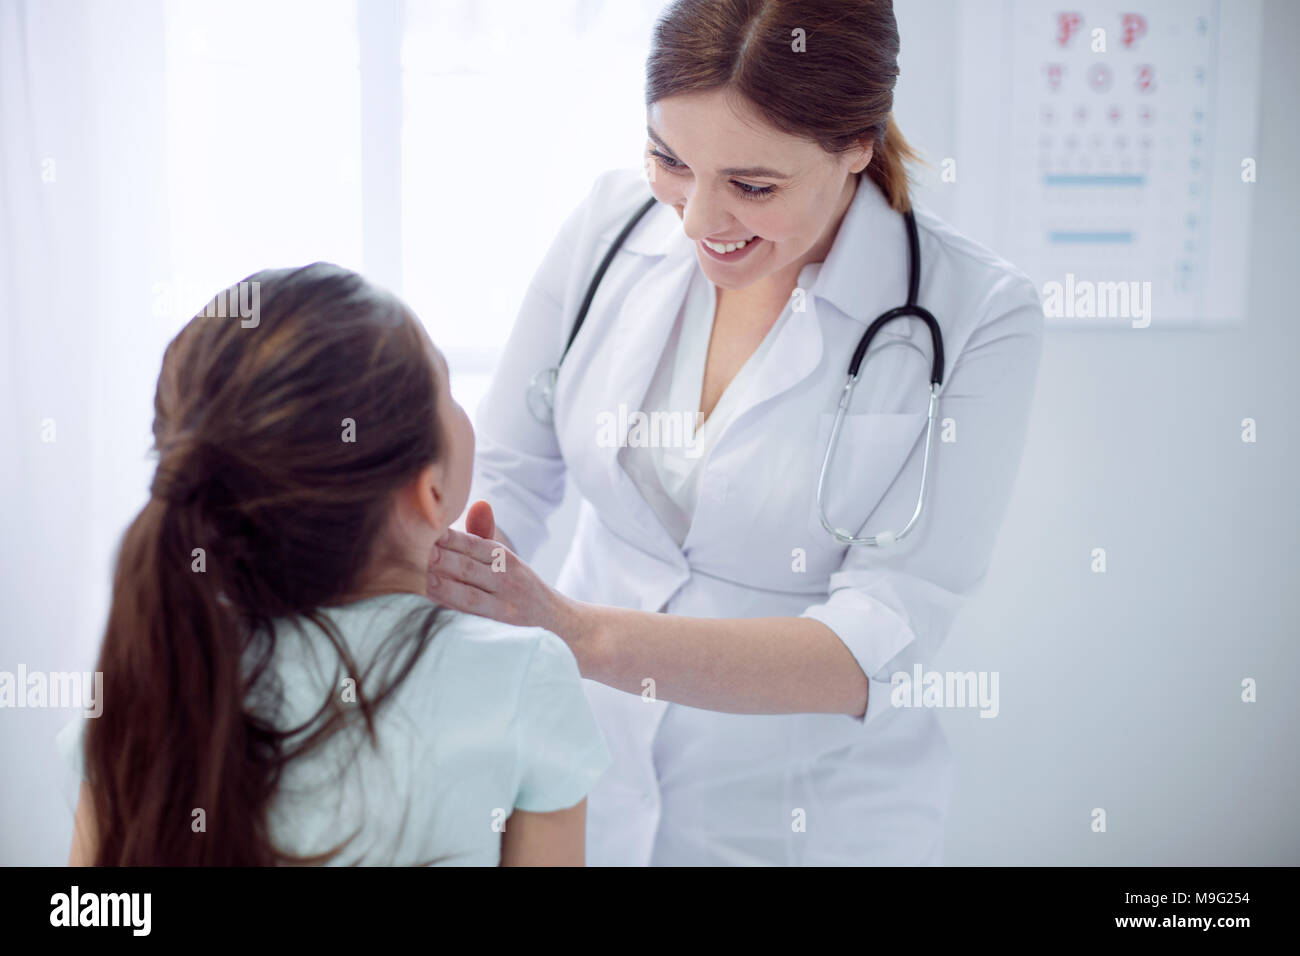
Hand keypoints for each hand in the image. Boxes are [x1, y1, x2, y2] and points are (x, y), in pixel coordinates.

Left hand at [427, 500, 562, 632]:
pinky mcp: (500, 625)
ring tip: (421, 579)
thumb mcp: (505, 556)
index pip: (473, 544)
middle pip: (469, 568)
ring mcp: (504, 603)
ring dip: (445, 586)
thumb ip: (484, 533)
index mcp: (503, 557)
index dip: (449, 538)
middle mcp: (506, 578)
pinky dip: (453, 613)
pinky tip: (431, 607)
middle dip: (443, 558)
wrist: (551, 614)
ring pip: (470, 595)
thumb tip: (478, 503)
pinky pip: (473, 619)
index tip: (426, 530)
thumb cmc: (515, 581)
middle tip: (416, 549)